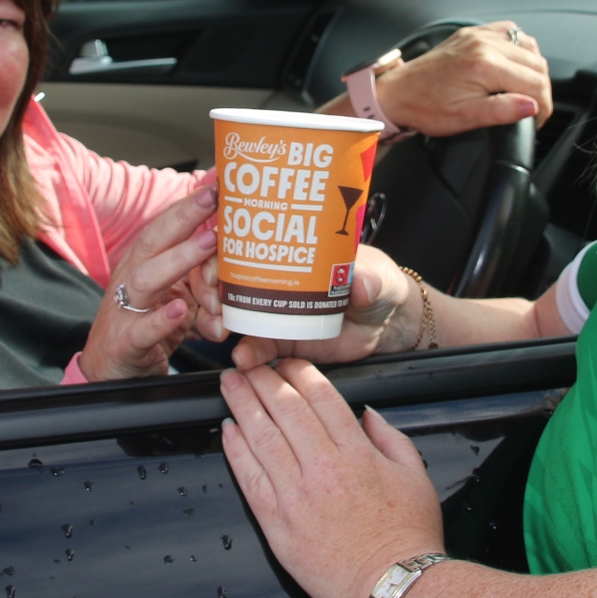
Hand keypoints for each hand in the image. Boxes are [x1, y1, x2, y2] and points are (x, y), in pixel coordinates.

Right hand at [77, 185, 216, 381]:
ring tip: (208, 243)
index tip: (217, 181)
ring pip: (148, 279)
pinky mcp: (126, 343)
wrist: (109, 371)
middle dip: (185, 216)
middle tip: (215, 197)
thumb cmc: (145, 325)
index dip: (189, 203)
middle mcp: (131, 280)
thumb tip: (238, 249)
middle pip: (153, 241)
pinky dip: (162, 319)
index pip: (164, 227)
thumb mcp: (175, 293)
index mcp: (142, 264)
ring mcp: (125, 310)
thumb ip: (202, 274)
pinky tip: (181, 309)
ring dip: (179, 259)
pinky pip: (143, 329)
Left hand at [220, 360, 444, 597]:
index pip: (320, 397)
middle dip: (263, 380)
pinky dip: (235, 451)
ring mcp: (295, 495)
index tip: (286, 362)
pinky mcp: (276, 523)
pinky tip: (226, 430)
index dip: (299, 373)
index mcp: (356, 452)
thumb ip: (390, 438)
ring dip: (242, 405)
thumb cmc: (406, 536)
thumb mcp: (415, 475)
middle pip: (284, 410)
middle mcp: (322, 468)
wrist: (390, 587)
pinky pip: (249, 478)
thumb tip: (367, 415)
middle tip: (248, 363)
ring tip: (230, 384)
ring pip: (261, 437)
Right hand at [232, 244, 415, 370]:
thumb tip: (358, 284)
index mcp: (290, 249)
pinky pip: (256, 347)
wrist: (386, 323)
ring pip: (232, 313)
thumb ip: (368, 279)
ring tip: (221, 330)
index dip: (221, 246)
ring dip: (217, 320)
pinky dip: (246, 353)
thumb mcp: (376, 275)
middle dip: (210, 287)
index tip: (215, 258)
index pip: (244, 240)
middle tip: (214, 298)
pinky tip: (243, 357)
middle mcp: (275, 278)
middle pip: (226, 277)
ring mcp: (275, 310)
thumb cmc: (377, 283)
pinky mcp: (281, 341)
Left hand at [372, 22, 552, 133]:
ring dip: (533, 68)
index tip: (537, 119)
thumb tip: (532, 106)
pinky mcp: (473, 33)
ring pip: (528, 46)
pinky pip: (510, 32)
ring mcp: (479, 35)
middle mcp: (485, 44)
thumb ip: (503, 110)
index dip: (543, 106)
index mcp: (485, 65)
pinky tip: (515, 64)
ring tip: (526, 90)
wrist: (398, 92)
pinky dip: (520, 48)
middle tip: (532, 109)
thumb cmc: (425, 106)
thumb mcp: (466, 117)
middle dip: (541, 89)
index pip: (535, 83)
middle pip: (536, 63)